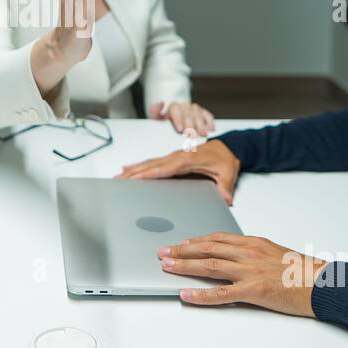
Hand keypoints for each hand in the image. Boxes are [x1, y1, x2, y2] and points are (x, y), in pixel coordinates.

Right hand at [116, 138, 240, 203]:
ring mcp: (173, 157)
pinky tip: (129, 169)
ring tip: (118, 177)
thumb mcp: (229, 173)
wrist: (227, 148)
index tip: (134, 178)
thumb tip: (226, 199)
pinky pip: (153, 162)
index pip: (164, 168)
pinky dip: (140, 166)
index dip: (148, 173)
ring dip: (133, 170)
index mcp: (188, 160)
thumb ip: (226, 187)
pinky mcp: (172, 159)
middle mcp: (177, 157)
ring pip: (149, 163)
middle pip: (151, 165)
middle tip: (118, 181)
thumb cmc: (225, 159)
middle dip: (134, 173)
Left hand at [149, 101, 214, 135]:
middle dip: (191, 126)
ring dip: (202, 126)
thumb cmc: (163, 122)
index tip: (180, 129)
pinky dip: (210, 122)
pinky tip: (211, 129)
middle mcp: (184, 106)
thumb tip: (161, 103)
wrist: (171, 121)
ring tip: (203, 134)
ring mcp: (194, 109)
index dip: (178, 120)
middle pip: (189, 115)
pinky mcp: (202, 112)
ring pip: (198, 116)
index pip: (176, 111)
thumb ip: (154, 111)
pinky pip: (207, 116)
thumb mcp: (156, 118)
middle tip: (193, 135)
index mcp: (173, 107)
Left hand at [157, 232, 328, 316]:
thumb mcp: (275, 253)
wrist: (322, 284)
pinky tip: (186, 294)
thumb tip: (234, 256)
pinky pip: (221, 293)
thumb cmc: (302, 271)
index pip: (217, 238)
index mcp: (254, 242)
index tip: (181, 242)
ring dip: (184, 265)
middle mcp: (249, 253)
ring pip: (209, 265)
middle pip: (208, 248)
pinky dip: (200, 294)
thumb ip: (253, 253)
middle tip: (163, 251)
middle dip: (182, 249)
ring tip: (166, 266)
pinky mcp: (253, 290)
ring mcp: (250, 271)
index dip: (196, 240)